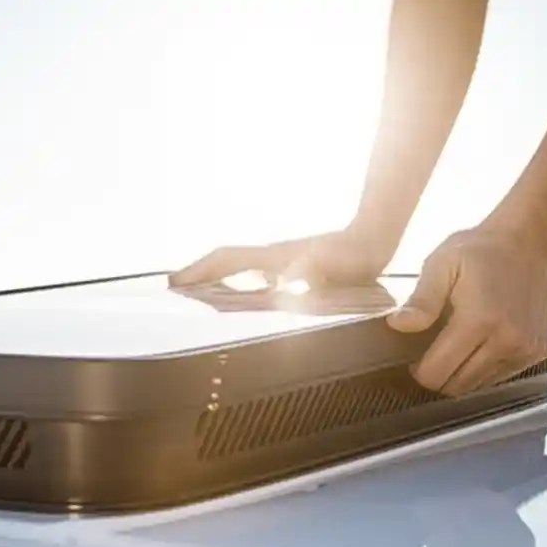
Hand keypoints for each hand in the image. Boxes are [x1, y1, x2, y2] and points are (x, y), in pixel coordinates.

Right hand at [169, 230, 393, 288]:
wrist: (372, 242)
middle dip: (198, 276)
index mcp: (271, 257)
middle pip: (225, 263)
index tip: (174, 282)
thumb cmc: (348, 256)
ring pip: (239, 270)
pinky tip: (243, 304)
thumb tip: (276, 289)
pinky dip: (240, 287)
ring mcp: (281, 263)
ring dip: (217, 281)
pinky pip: (256, 278)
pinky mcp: (293, 271)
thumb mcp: (322, 267)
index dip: (198, 270)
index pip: (225, 259)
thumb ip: (299, 277)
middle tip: (175, 292)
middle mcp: (271, 258)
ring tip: (199, 300)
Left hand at [388, 228, 546, 395]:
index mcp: (479, 320)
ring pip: (477, 386)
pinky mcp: (537, 352)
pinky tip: (478, 343)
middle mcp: (507, 340)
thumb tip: (397, 325)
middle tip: (430, 349)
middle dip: (438, 374)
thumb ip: (421, 300)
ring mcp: (525, 349)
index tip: (412, 355)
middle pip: (456, 386)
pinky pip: (499, 377)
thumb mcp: (442, 264)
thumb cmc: (482, 249)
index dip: (418, 370)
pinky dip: (483, 368)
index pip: (437, 373)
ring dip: (460, 372)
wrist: (531, 240)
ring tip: (456, 342)